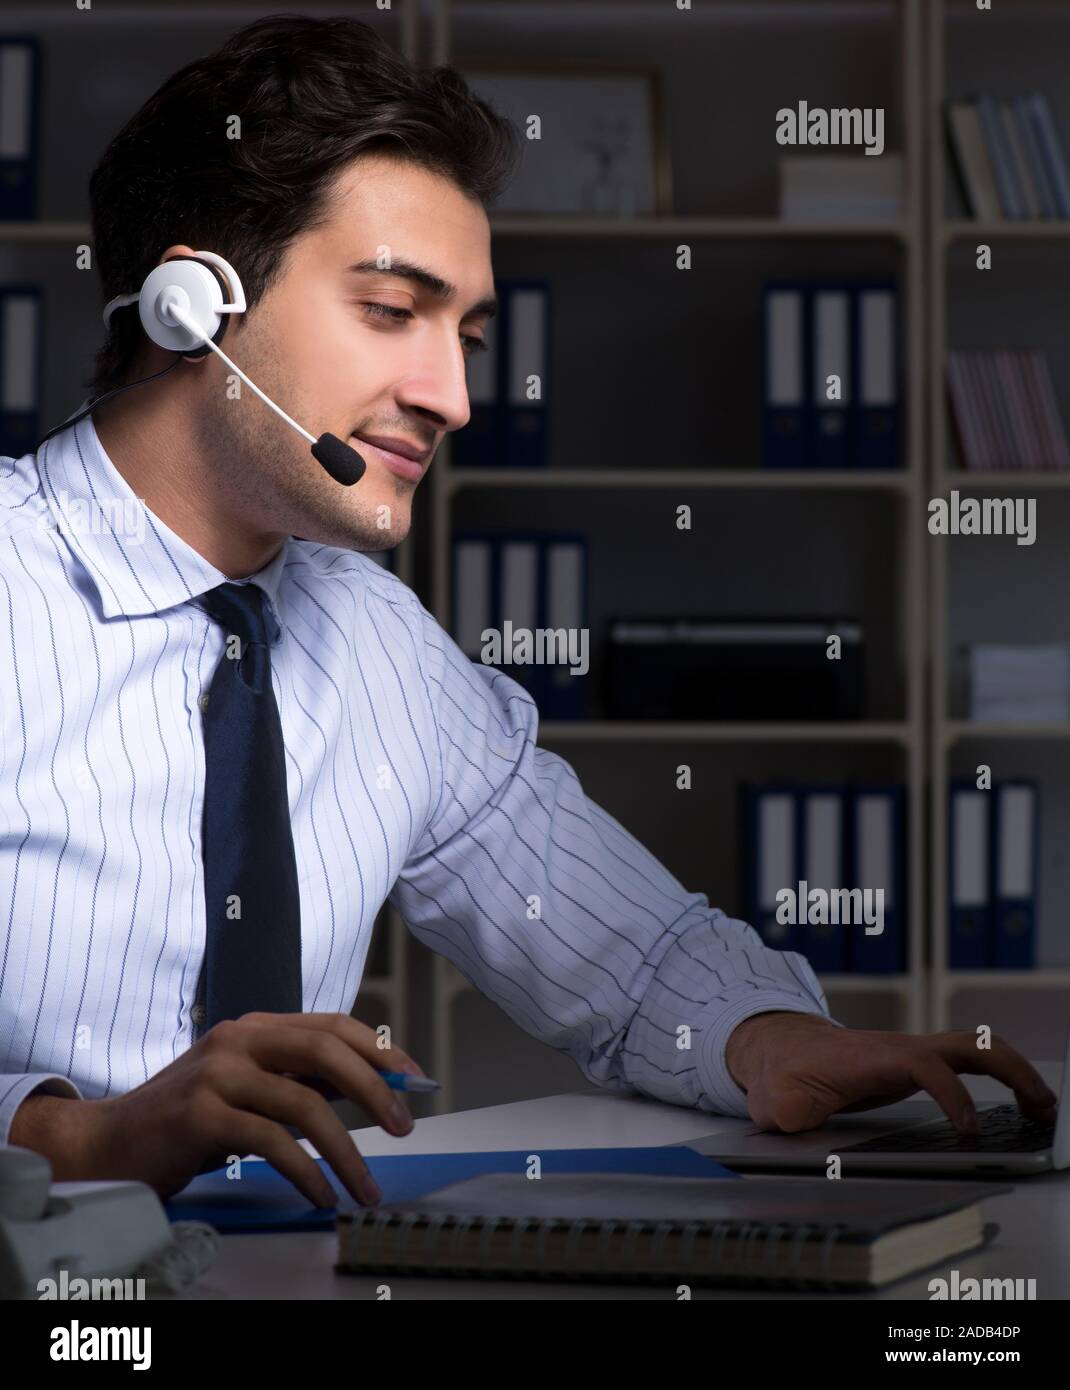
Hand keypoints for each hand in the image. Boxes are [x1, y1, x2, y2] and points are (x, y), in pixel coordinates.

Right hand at [8, 1012, 425, 1207]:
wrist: (109, 1143)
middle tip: (404, 1125)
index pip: (332, 1025)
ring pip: (304, 1103)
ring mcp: (218, 1074)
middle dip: (374, 1088)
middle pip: (325, 1051)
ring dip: (346, 1150)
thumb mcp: (249, 1087)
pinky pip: (272, 1143)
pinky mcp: (201, 1115)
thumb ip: (300, 1080)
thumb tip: (371, 1083)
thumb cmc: (187, 1118)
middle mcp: (238, 1040)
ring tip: (365, 1187)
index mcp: (255, 1027)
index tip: (414, 1079)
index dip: (379, 1049)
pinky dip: (307, 1173)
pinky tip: (322, 1195)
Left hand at [725, 1012, 1058, 1134]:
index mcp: (872, 1058)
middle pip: (965, 1045)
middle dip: (1008, 1071)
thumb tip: (798, 1119)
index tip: (969, 1128)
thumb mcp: (777, 1100)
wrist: (782, 1050)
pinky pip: (970, 1063)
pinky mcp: (919, 1064)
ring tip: (1045, 1108)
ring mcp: (913, 1053)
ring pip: (976, 1049)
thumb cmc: (783, 1075)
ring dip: (1016, 1073)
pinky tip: (1022, 1103)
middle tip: (1041, 1107)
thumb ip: (788, 1112)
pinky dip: (1003, 1076)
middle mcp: (901, 1049)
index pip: (923, 1064)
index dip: (951, 1093)